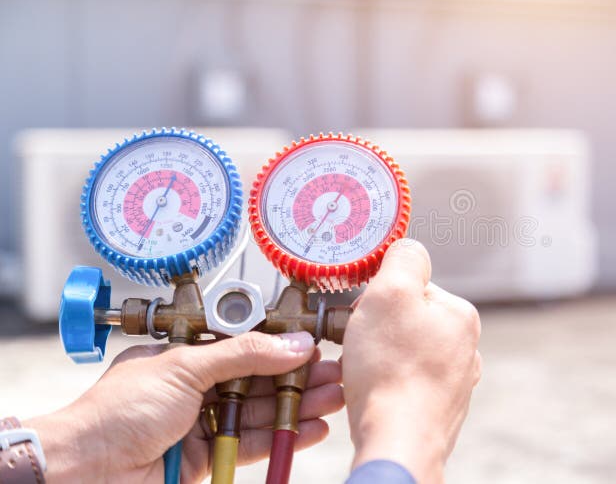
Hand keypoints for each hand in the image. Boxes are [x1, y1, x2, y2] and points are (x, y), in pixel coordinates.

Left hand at [26, 332, 343, 482]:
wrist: (86, 469)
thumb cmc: (117, 411)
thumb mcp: (184, 368)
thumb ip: (244, 355)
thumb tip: (292, 343)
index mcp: (188, 356)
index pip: (246, 346)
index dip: (282, 346)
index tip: (314, 345)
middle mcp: (198, 387)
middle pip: (260, 379)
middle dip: (299, 376)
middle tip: (334, 373)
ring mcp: (205, 422)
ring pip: (262, 410)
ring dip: (299, 405)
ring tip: (334, 399)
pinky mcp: (209, 457)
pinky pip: (253, 442)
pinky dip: (283, 436)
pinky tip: (310, 428)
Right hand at [342, 240, 481, 482]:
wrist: (397, 443)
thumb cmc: (391, 372)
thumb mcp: (389, 293)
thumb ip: (402, 259)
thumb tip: (407, 247)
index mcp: (460, 315)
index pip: (411, 286)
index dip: (378, 297)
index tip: (365, 316)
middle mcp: (465, 348)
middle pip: (406, 320)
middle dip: (378, 329)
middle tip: (362, 346)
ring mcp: (453, 383)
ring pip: (403, 353)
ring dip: (380, 358)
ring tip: (367, 374)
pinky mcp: (437, 409)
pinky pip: (403, 383)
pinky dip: (386, 385)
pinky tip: (376, 394)